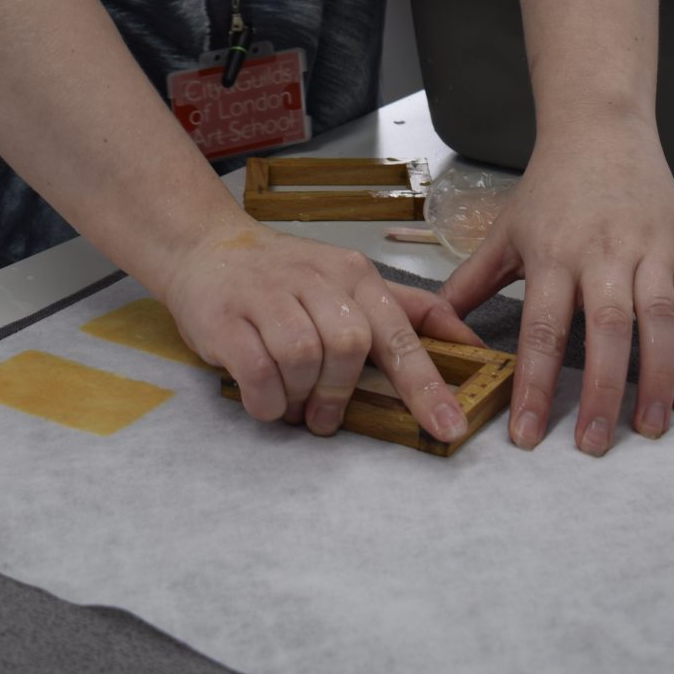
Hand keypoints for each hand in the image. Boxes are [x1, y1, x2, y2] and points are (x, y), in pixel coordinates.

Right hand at [162, 223, 482, 443]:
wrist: (205, 247)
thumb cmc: (283, 275)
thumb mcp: (349, 281)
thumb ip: (407, 310)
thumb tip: (468, 342)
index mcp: (353, 274)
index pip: (398, 332)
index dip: (425, 383)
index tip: (449, 427)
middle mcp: (314, 279)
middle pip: (349, 346)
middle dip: (340, 393)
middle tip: (325, 415)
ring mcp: (267, 295)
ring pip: (303, 358)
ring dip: (301, 398)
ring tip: (291, 402)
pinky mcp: (226, 319)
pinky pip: (258, 372)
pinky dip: (267, 400)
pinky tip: (265, 398)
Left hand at [438, 112, 673, 454]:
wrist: (602, 128)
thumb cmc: (552, 185)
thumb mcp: (506, 228)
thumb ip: (472, 280)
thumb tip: (433, 322)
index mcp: (552, 252)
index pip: (542, 328)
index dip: (536, 385)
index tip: (528, 436)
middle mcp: (601, 253)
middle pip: (605, 329)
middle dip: (602, 393)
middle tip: (595, 447)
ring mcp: (647, 251)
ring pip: (657, 321)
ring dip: (655, 379)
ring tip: (649, 430)